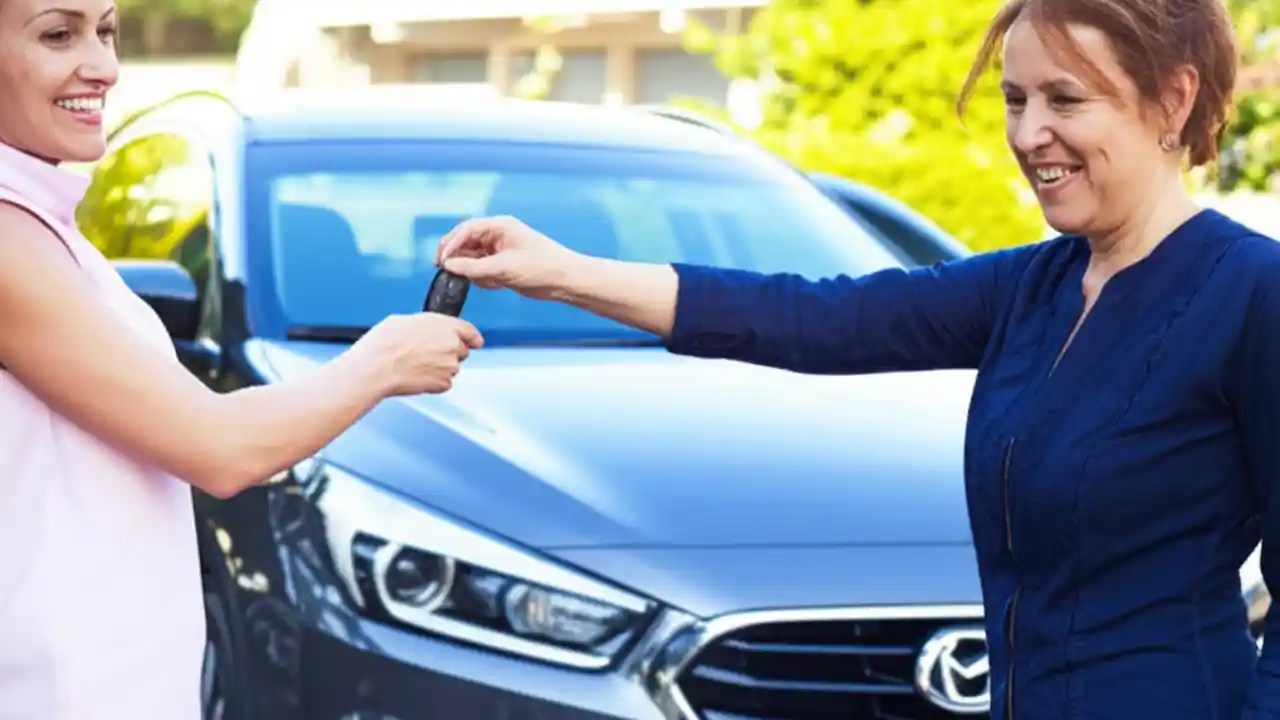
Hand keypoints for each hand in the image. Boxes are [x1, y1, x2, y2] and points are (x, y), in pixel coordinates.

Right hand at [352, 312, 483, 395]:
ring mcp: (450, 366)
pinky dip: (434, 382)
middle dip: (449, 353)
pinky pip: (444, 383)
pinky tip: (417, 377)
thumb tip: (427, 330)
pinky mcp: (443, 383)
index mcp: (444, 325)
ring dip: (440, 368)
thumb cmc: (385, 343)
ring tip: (416, 366)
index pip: (469, 331)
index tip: (474, 341)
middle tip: (427, 355)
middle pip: (461, 351)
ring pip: (452, 368)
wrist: (377, 367)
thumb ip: (426, 325)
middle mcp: (452, 344)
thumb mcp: (404, 321)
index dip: (472, 337)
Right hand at [435, 216, 581, 299]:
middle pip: (467, 241)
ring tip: (483, 281)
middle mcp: (499, 234)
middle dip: (457, 256)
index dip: (451, 244)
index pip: (467, 230)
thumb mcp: (503, 268)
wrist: (566, 280)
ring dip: (471, 269)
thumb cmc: (541, 267)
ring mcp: (502, 249)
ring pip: (474, 256)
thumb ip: (473, 267)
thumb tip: (449, 265)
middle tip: (446, 271)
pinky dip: (483, 277)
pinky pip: (484, 267)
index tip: (442, 261)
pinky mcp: (505, 263)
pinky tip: (493, 285)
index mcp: (500, 226)